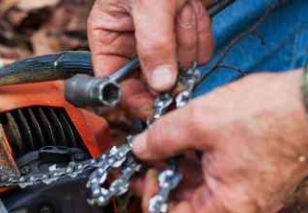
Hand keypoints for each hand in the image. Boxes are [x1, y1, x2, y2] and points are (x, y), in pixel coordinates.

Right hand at [88, 0, 212, 117]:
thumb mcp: (151, 3)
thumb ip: (154, 45)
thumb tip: (160, 85)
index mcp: (107, 31)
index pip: (112, 80)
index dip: (133, 97)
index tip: (155, 106)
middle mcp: (131, 37)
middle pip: (151, 77)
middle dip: (169, 57)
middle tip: (174, 38)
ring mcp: (160, 35)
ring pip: (178, 63)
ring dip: (186, 36)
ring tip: (181, 6)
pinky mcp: (183, 30)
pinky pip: (197, 50)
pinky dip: (200, 29)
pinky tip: (193, 6)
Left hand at [131, 70, 307, 212]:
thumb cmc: (269, 113)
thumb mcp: (201, 120)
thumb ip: (163, 137)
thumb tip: (139, 148)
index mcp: (226, 207)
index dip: (152, 207)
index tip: (149, 175)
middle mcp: (241, 211)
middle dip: (164, 185)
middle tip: (151, 156)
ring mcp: (253, 197)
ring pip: (203, 194)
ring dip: (183, 172)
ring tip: (173, 141)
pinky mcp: (261, 181)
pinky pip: (222, 181)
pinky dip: (204, 164)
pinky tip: (197, 138)